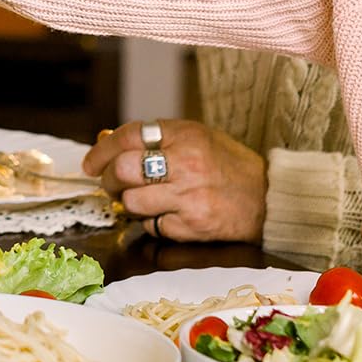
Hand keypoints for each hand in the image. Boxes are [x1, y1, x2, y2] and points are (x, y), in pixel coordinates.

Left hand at [83, 119, 266, 242]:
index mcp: (184, 135)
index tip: (91, 162)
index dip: (102, 149)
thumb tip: (104, 140)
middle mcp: (186, 163)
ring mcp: (190, 196)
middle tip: (111, 183)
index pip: (128, 136)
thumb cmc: (226, 165)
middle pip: (122, 169)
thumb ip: (152, 139)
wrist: (270, 199)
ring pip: (132, 201)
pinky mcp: (194, 226)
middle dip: (108, 178)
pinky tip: (164, 214)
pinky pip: (152, 226)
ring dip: (129, 203)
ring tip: (141, 199)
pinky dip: (150, 222)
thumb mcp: (193, 138)